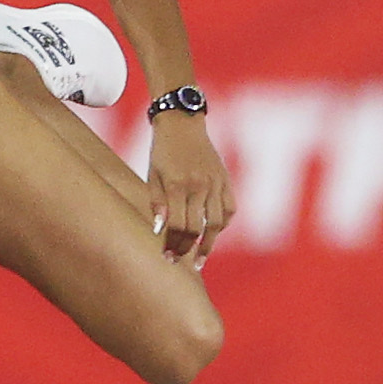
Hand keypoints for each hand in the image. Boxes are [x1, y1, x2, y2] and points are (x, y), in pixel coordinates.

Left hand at [147, 112, 233, 263]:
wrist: (182, 123)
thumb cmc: (163, 151)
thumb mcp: (153, 174)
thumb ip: (157, 202)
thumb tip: (160, 231)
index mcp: (177, 185)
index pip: (177, 225)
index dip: (173, 244)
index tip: (167, 257)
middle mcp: (199, 186)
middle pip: (196, 228)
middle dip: (187, 248)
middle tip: (178, 260)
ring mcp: (215, 183)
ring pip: (216, 223)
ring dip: (208, 244)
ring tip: (199, 258)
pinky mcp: (225, 179)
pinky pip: (229, 209)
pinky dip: (222, 224)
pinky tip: (213, 233)